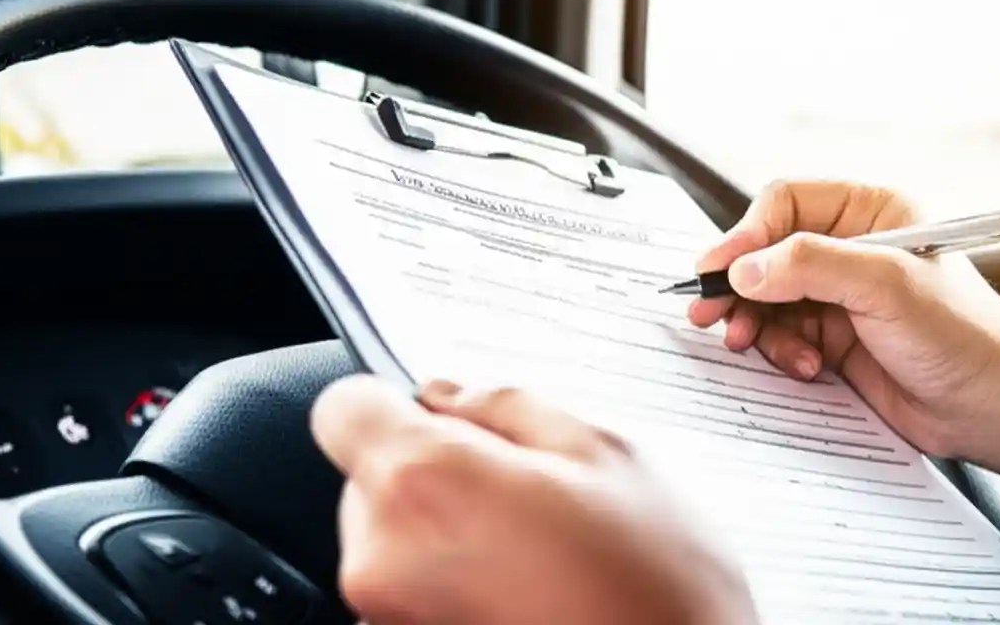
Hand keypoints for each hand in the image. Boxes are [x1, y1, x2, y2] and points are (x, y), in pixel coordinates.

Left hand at [311, 376, 757, 624]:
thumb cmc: (656, 590)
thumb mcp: (604, 454)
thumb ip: (508, 406)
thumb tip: (450, 396)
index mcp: (425, 484)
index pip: (343, 408)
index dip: (393, 404)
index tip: (441, 420)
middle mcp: (381, 559)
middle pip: (371, 477)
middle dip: (435, 471)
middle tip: (524, 493)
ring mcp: (387, 618)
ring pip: (394, 536)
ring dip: (446, 531)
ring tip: (535, 552)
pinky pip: (411, 591)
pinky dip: (452, 582)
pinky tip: (524, 591)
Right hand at [688, 180, 999, 455]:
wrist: (990, 406)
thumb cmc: (960, 333)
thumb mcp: (883, 284)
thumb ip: (808, 265)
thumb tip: (743, 268)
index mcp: (869, 211)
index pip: (784, 204)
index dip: (747, 234)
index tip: (718, 269)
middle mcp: (850, 248)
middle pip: (766, 253)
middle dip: (737, 285)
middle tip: (707, 310)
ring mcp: (840, 295)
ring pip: (767, 298)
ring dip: (755, 323)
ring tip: (746, 343)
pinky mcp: (834, 338)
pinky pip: (782, 335)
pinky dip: (782, 351)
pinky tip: (806, 366)